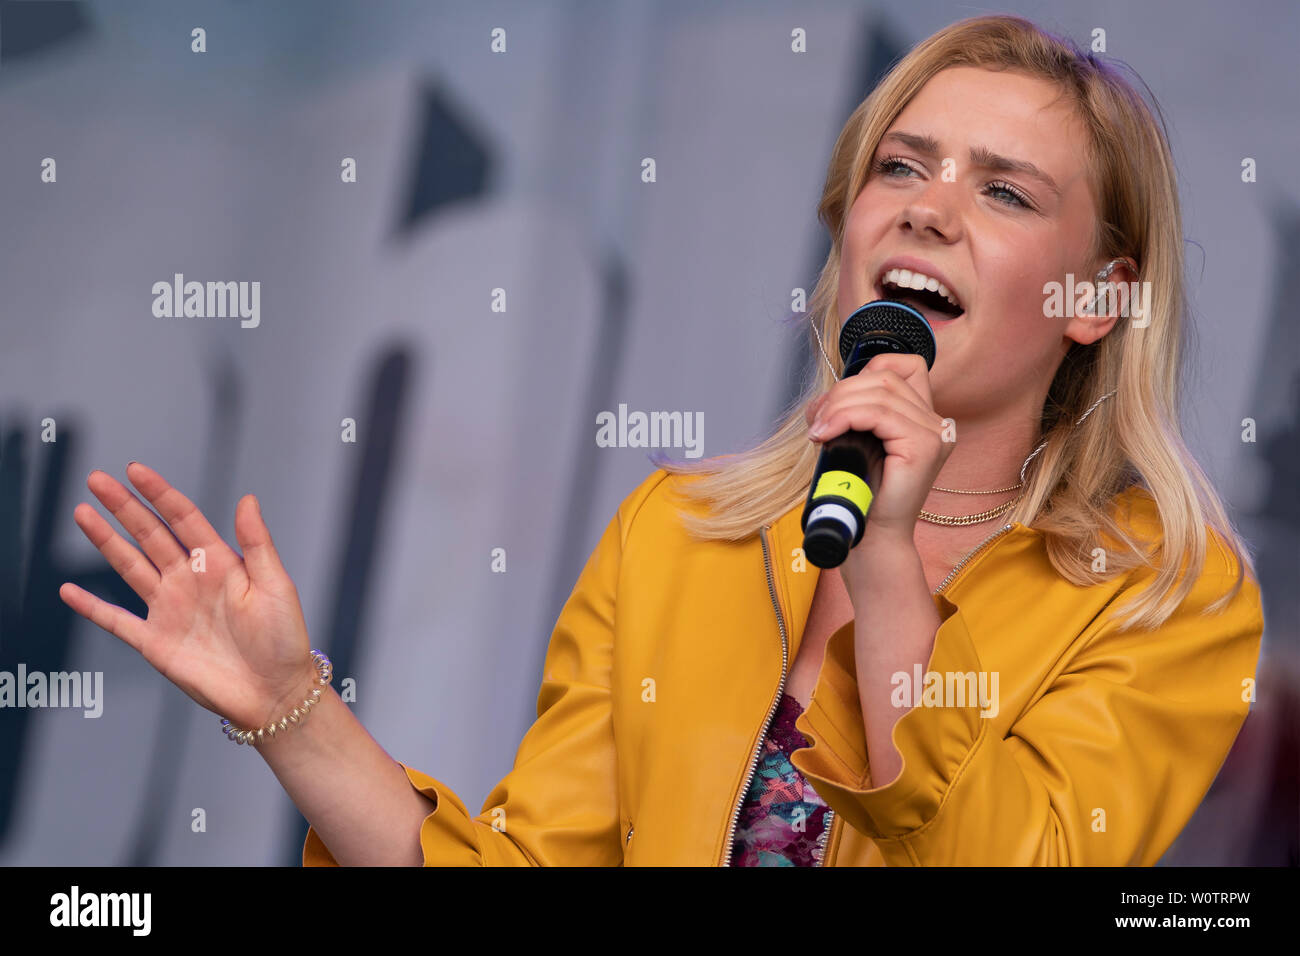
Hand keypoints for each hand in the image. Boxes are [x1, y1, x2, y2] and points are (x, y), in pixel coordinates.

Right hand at [59, 462, 318, 730]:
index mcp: (219, 563)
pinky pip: (116, 620)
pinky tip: (69, 591)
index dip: (159, 493)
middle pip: (149, 535)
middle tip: (97, 479)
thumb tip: (247, 498)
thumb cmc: (284, 639)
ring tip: (82, 513)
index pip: (183, 518)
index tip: (135, 470)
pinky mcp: (156, 643)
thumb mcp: (275, 585)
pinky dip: (92, 607)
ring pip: (129, 566)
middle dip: (123, 507)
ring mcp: (170, 610)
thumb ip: (257, 543)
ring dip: (106, 541)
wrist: (274, 693)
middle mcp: (189, 581)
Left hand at [805, 352, 954, 539]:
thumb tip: (824, 398)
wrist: (872, 537)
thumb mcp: (857, 442)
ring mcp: (936, 433)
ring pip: (880, 393)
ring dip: (838, 406)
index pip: (904, 367)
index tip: (837, 403)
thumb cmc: (864, 495)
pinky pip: (879, 414)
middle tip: (816, 421)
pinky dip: (845, 417)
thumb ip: (853, 412)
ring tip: (818, 430)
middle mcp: (937, 423)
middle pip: (885, 378)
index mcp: (925, 419)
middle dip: (841, 392)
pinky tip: (826, 434)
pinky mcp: (925, 446)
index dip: (867, 371)